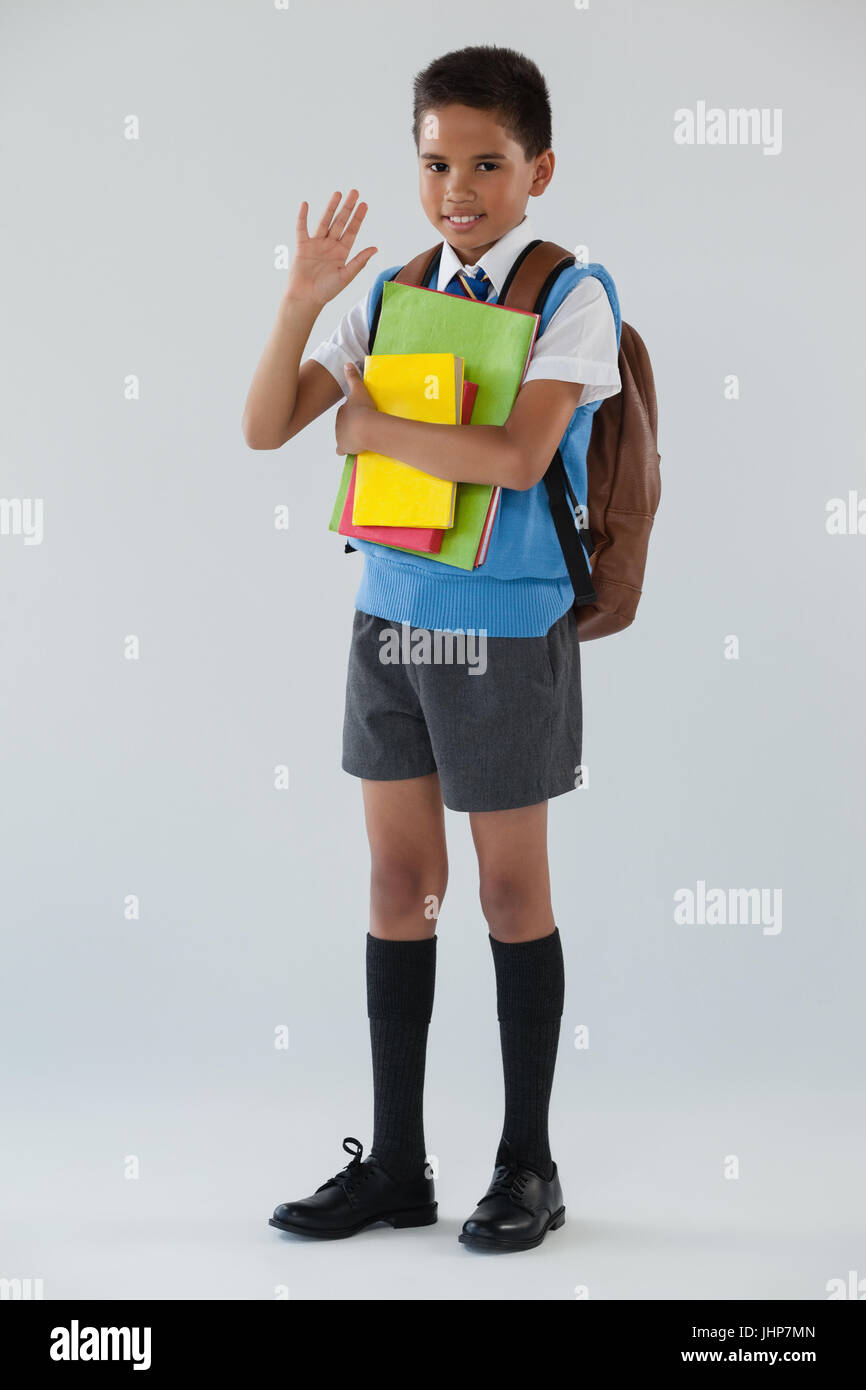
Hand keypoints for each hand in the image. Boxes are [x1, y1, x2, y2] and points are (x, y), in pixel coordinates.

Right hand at [284, 190, 376, 307]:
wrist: (306, 298)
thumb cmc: (326, 291)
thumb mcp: (346, 276)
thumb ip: (359, 261)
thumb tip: (375, 248)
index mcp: (342, 253)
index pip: (352, 231)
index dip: (358, 218)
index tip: (364, 204)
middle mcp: (330, 245)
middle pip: (340, 222)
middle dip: (347, 207)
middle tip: (354, 192)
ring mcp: (316, 244)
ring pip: (324, 221)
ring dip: (331, 207)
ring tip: (338, 193)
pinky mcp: (303, 246)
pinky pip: (302, 229)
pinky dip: (303, 217)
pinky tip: (306, 205)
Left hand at [335, 362, 376, 454]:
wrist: (366, 427)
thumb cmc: (364, 409)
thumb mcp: (359, 389)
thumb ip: (353, 377)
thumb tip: (347, 364)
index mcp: (342, 411)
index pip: (346, 412)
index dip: (354, 413)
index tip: (362, 414)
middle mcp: (338, 424)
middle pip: (345, 425)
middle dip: (352, 425)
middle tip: (364, 425)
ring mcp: (340, 436)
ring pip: (343, 436)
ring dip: (350, 436)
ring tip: (361, 436)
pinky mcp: (344, 447)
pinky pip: (341, 450)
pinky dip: (345, 449)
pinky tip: (349, 449)